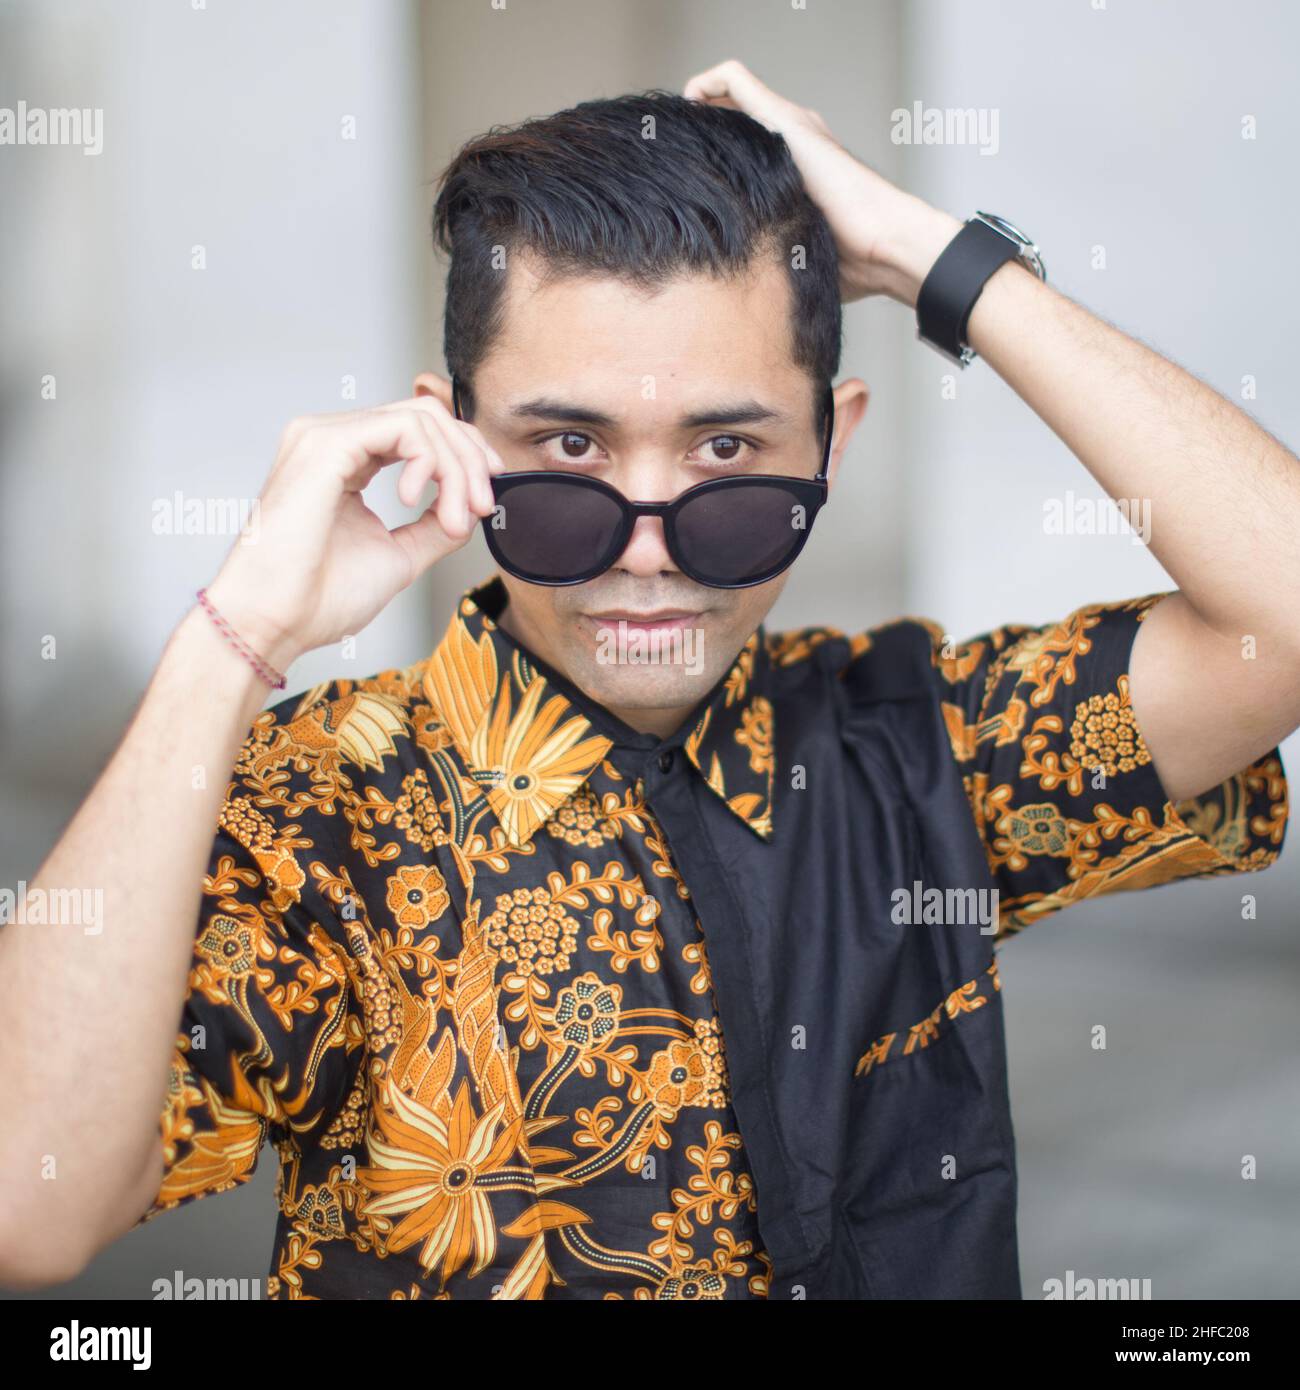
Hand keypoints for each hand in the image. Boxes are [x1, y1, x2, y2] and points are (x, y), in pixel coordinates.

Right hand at [204, 397, 502, 670]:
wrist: (273, 622)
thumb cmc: (316, 598)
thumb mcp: (399, 555)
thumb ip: (434, 526)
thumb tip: (470, 509)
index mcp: (345, 460)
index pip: (417, 431)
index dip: (464, 455)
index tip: (485, 498)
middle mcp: (332, 440)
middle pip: (426, 415)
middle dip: (469, 458)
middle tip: (482, 506)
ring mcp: (325, 436)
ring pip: (421, 418)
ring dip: (455, 468)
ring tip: (453, 518)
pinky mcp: (326, 444)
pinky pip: (405, 429)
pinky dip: (432, 464)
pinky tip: (418, 502)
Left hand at [683, 59, 961, 306]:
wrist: (882, 246)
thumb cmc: (849, 266)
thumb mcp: (793, 258)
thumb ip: (770, 257)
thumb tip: (742, 302)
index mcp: (794, 174)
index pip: (745, 151)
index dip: (713, 160)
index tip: (686, 182)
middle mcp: (792, 143)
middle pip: (735, 119)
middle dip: (703, 136)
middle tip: (675, 161)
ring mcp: (790, 127)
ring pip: (732, 95)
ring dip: (702, 107)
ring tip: (678, 132)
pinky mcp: (785, 119)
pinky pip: (735, 79)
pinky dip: (707, 82)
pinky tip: (689, 102)